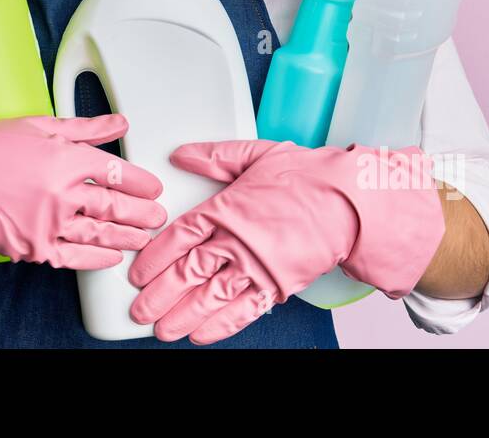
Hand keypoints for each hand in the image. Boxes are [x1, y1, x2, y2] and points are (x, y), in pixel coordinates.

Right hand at [0, 113, 166, 297]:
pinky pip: (76, 257)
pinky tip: (112, 257)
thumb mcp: (39, 126)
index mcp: (67, 157)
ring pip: (101, 233)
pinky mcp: (35, 247)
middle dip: (143, 213)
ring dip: (128, 237)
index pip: (118, 172)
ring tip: (144, 237)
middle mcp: (63, 192)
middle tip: (158, 215)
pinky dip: (98, 259)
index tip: (152, 187)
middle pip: (116, 205)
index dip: (142, 182)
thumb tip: (119, 121)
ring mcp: (50, 223)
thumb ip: (85, 128)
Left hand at [127, 140, 444, 344]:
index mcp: (226, 208)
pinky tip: (201, 334)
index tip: (137, 272)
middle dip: (160, 295)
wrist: (351, 201)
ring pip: (210, 296)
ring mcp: (257, 266)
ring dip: (183, 315)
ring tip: (162, 330)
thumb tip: (182, 154)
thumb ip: (216, 156)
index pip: (178, 236)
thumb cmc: (308, 176)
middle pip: (187, 272)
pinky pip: (244, 310)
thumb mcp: (257, 155)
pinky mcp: (278, 284)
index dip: (153, 257)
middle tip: (140, 311)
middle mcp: (237, 241)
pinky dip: (221, 325)